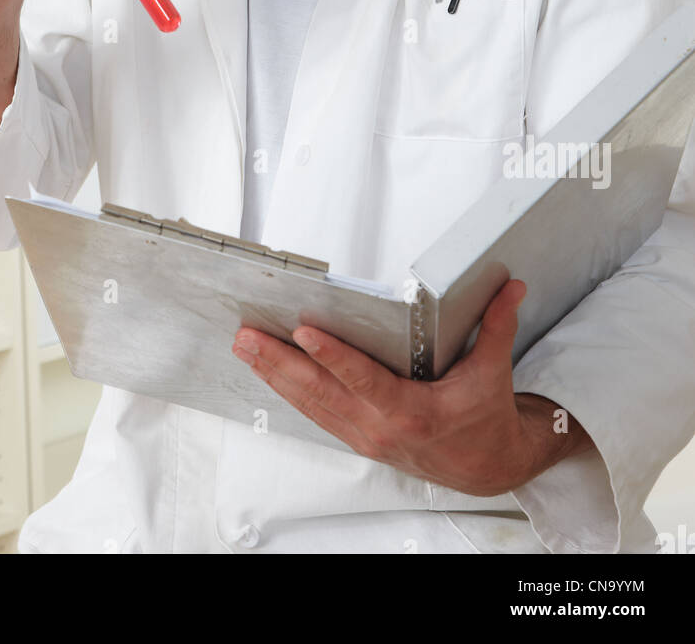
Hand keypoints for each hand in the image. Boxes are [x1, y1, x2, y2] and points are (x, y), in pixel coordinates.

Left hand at [232, 279, 589, 495]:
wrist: (487, 468)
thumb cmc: (485, 421)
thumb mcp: (493, 372)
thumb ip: (497, 326)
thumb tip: (510, 287)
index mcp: (412, 413)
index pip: (363, 380)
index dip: (331, 356)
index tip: (303, 332)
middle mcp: (381, 429)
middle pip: (320, 393)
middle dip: (279, 364)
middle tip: (248, 337)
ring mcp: (365, 437)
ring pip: (310, 405)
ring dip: (275, 376)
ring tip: (246, 347)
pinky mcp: (358, 438)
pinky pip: (316, 414)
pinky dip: (289, 392)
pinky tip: (269, 372)